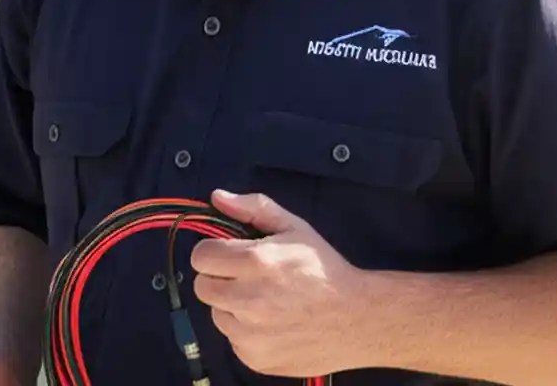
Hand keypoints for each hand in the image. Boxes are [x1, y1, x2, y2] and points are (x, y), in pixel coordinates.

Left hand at [191, 189, 366, 377]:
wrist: (356, 319)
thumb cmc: (323, 269)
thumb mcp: (294, 228)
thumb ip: (253, 208)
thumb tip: (216, 197)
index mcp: (256, 261)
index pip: (200, 256)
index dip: (213, 252)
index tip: (229, 254)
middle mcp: (248, 300)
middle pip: (203, 287)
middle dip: (220, 279)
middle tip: (247, 278)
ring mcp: (250, 334)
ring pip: (217, 315)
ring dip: (233, 307)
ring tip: (265, 302)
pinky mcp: (255, 358)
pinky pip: (233, 341)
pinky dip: (246, 332)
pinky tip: (273, 324)